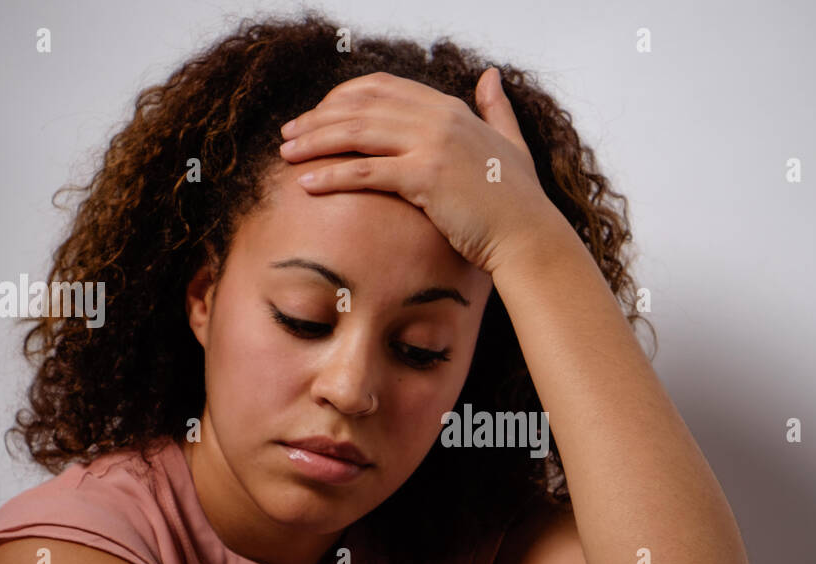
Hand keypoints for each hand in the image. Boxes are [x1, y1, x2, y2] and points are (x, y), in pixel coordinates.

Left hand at [277, 69, 560, 273]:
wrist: (529, 236)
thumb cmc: (519, 201)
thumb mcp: (511, 143)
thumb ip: (497, 108)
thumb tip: (490, 76)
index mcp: (451, 108)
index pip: (382, 87)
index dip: (342, 98)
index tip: (317, 115)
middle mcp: (439, 119)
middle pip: (361, 106)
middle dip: (318, 118)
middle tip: (289, 134)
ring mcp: (433, 145)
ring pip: (356, 133)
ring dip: (315, 142)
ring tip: (286, 155)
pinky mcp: (426, 178)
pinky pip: (365, 171)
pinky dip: (331, 175)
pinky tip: (307, 185)